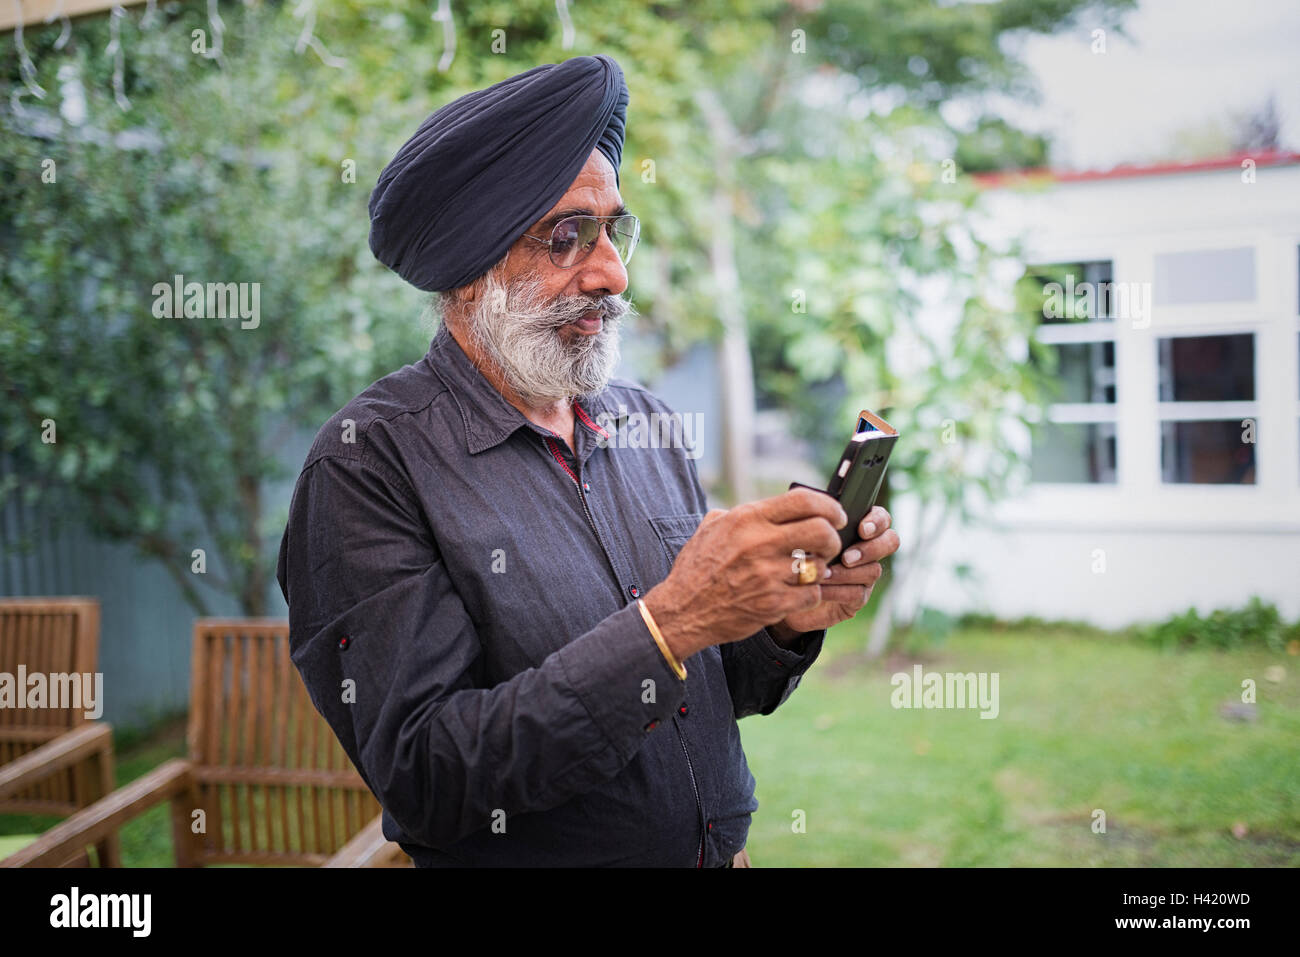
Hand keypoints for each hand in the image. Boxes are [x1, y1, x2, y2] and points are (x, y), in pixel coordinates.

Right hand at [642, 488, 846, 661]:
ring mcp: (768, 576)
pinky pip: (812, 594)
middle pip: (822, 531)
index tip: (836, 515)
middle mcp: (760, 544)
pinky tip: (797, 592)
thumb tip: (772, 506)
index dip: (829, 506)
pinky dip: (810, 593)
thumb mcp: (712, 528)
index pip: (804, 501)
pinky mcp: (774, 604)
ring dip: (819, 569)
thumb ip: (743, 513)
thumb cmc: (697, 567)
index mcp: (747, 519)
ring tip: (806, 571)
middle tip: (828, 545)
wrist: (683, 610)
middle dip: (832, 538)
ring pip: (820, 566)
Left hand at [772, 506, 899, 637]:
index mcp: (856, 528)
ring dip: (847, 572)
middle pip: (890, 541)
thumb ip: (817, 522)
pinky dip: (838, 590)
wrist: (781, 590)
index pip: (880, 518)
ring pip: (873, 570)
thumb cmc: (792, 554)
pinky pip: (857, 593)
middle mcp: (865, 549)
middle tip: (847, 558)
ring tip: (823, 574)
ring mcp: (864, 574)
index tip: (861, 529)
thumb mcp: (801, 534)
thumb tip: (823, 516)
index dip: (877, 522)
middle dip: (871, 549)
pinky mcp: (856, 598)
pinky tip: (819, 589)